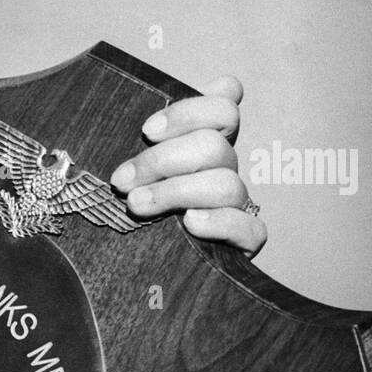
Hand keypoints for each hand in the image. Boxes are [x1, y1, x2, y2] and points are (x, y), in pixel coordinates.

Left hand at [110, 76, 265, 256]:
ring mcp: (237, 204)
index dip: (189, 113)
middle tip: (121, 180)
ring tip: (136, 205)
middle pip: (213, 147)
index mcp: (206, 141)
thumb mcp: (132, 164)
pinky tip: (189, 224)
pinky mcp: (244, 240)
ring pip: (225, 185)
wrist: (146, 265)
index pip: (224, 106)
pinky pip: (249, 228)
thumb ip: (143, 135)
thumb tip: (153, 110)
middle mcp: (225, 168)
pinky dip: (220, 223)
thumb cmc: (135, 201)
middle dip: (161, 161)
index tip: (147, 129)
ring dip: (175, 192)